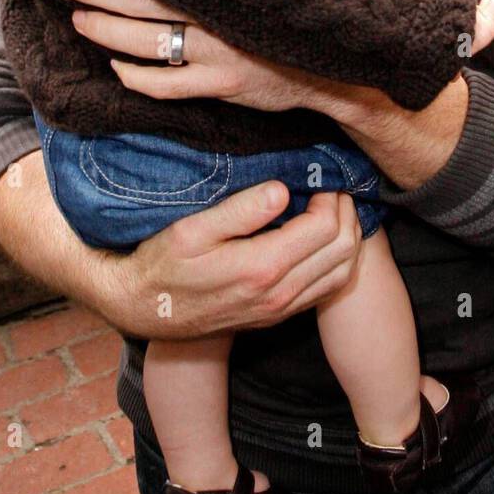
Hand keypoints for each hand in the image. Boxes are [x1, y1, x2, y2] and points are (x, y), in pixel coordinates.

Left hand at [52, 0, 321, 111]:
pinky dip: (135, 77)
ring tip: (79, 17)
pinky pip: (166, 86)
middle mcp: (221, 17)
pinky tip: (117, 66)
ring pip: (147, 46)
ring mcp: (220, 57)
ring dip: (106, 31)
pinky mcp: (223, 87)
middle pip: (144, 4)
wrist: (338, 64)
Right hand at [122, 184, 363, 335]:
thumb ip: (240, 211)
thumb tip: (283, 190)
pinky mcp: (279, 316)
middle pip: (343, 250)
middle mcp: (279, 294)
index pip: (324, 227)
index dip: (330, 196)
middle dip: (346, 212)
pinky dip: (338, 260)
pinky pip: (328, 289)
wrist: (146, 312)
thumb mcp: (192, 230)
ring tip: (331, 208)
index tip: (318, 176)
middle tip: (330, 187)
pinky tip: (321, 238)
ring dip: (347, 236)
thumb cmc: (164, 264)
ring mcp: (281, 309)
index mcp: (262, 268)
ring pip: (343, 272)